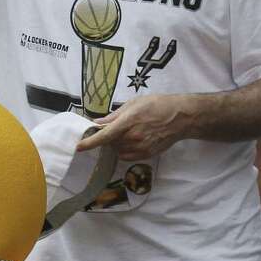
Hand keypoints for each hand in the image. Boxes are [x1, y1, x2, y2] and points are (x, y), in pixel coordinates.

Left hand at [75, 94, 190, 160]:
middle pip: (110, 143)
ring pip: (118, 150)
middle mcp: (133, 137)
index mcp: (129, 122)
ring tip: (128, 132)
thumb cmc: (158, 105)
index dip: (90, 142)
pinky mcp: (147, 155)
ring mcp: (141, 148)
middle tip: (115, 127)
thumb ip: (115, 115)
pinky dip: (124, 150)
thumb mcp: (135, 103)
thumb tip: (99, 122)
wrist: (181, 117)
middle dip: (108, 136)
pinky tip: (133, 140)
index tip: (79, 147)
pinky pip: (127, 156)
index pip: (105, 136)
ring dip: (116, 144)